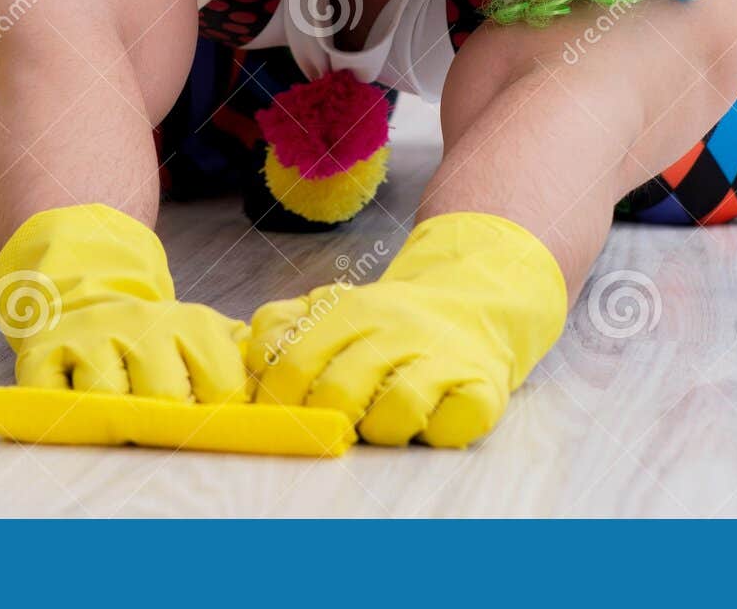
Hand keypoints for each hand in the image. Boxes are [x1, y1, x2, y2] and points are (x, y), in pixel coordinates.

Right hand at [0, 203, 249, 402]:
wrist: (82, 294)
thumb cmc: (152, 337)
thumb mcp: (202, 333)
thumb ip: (240, 354)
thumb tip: (273, 371)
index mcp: (191, 322)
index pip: (221, 388)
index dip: (214, 414)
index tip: (202, 416)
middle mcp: (141, 322)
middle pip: (165, 399)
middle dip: (163, 423)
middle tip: (155, 422)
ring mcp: (89, 336)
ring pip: (107, 403)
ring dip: (111, 422)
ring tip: (115, 413)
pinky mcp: (39, 354)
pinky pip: (48, 403)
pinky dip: (59, 416)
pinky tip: (72, 407)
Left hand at [247, 212, 566, 446]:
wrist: (472, 304)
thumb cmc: (385, 325)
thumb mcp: (331, 310)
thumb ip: (281, 325)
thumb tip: (253, 357)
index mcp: (351, 309)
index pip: (291, 367)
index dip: (278, 405)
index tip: (287, 416)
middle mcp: (397, 328)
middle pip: (337, 395)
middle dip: (329, 424)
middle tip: (339, 424)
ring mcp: (443, 357)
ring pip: (394, 416)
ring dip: (383, 431)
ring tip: (386, 419)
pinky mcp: (483, 388)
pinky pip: (450, 427)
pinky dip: (436, 432)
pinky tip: (432, 419)